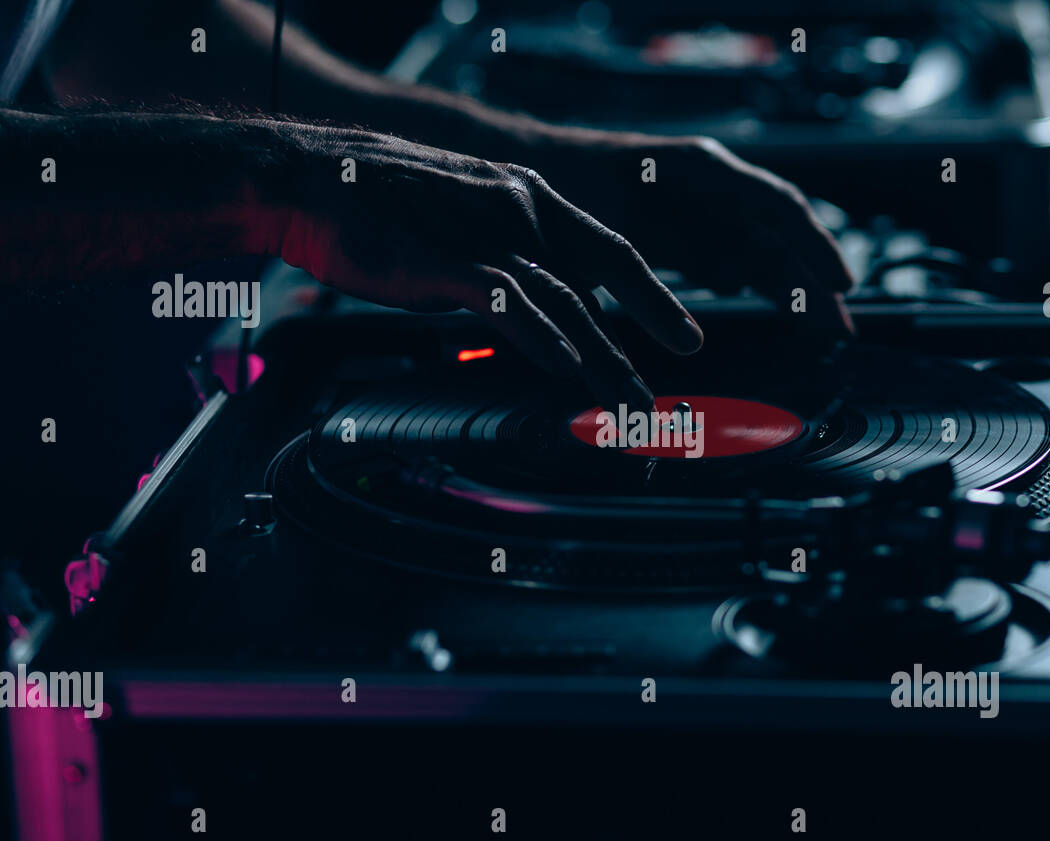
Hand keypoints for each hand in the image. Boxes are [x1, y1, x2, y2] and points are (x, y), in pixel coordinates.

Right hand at [263, 123, 701, 415]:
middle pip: (601, 280)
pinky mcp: (448, 261)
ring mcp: (487, 233)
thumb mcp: (467, 230)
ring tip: (628, 403)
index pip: (611, 250)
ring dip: (602, 358)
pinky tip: (567, 368)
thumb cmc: (385, 208)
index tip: (686, 336)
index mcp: (531, 200)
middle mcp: (521, 210)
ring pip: (565, 301)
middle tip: (673, 388)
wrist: (315, 181)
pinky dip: (542, 338)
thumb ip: (509, 264)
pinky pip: (509, 302)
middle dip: (645, 337)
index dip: (654, 295)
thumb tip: (539, 308)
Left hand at [532, 133, 855, 334]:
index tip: (840, 284)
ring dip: (791, 290)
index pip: (778, 207)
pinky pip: (732, 262)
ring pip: (761, 253)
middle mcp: (713, 188)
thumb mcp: (611, 216)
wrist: (536, 168)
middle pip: (779, 236)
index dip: (814, 247)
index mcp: (703, 170)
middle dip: (813, 281)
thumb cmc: (570, 181)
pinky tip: (771, 310)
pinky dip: (754, 286)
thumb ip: (656, 254)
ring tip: (824, 328)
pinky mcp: (687, 237)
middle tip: (842, 327)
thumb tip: (710, 293)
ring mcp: (702, 212)